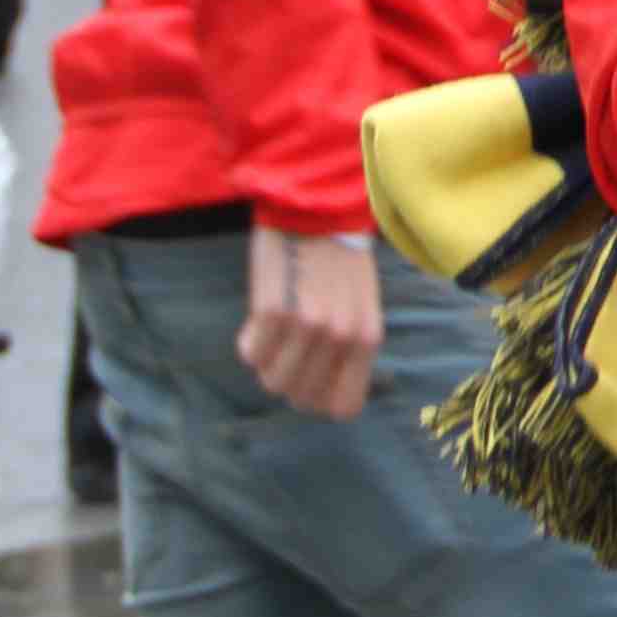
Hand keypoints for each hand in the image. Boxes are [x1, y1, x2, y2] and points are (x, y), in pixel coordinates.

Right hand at [237, 226, 382, 418]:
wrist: (316, 210)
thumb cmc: (336, 262)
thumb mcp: (359, 307)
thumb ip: (346, 350)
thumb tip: (317, 397)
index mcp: (367, 337)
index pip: (343, 407)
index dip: (320, 398)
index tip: (307, 379)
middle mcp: (341, 336)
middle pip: (301, 397)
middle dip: (288, 378)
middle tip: (286, 346)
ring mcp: (307, 325)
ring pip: (272, 381)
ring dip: (267, 361)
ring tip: (274, 329)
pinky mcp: (273, 311)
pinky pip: (250, 354)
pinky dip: (250, 340)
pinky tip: (261, 315)